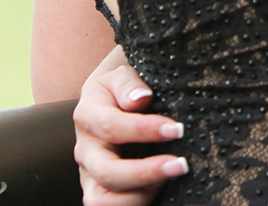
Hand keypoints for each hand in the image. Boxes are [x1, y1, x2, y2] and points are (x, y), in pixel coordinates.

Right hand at [75, 49, 186, 205]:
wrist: (112, 99)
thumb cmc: (124, 86)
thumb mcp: (123, 74)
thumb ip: (129, 84)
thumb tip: (140, 100)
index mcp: (88, 115)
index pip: (111, 126)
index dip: (144, 130)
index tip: (177, 129)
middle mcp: (85, 149)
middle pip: (107, 172)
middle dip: (146, 172)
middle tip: (181, 165)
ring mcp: (90, 175)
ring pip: (101, 201)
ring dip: (138, 196)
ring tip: (170, 179)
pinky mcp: (101, 191)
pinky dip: (135, 203)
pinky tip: (161, 189)